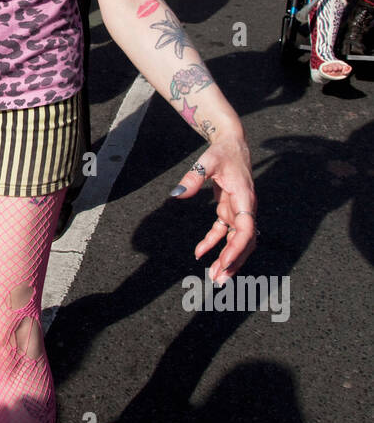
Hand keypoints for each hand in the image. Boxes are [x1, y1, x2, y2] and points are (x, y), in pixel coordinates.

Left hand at [172, 130, 256, 282]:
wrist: (231, 143)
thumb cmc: (222, 152)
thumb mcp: (207, 161)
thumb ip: (193, 177)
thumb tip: (176, 194)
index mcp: (245, 199)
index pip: (246, 230)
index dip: (237, 249)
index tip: (225, 263)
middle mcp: (246, 208)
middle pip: (245, 242)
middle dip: (234, 262)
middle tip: (219, 279)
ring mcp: (238, 211)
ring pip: (236, 241)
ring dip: (226, 258)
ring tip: (214, 276)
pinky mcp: (229, 210)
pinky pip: (222, 232)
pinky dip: (212, 243)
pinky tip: (199, 254)